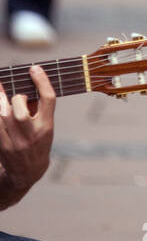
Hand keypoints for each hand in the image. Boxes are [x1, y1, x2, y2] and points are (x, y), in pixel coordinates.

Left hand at [0, 64, 54, 207]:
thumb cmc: (37, 143)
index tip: (34, 68)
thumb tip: (24, 85)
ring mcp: (16, 143)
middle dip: (16, 96)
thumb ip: (38, 108)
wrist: (27, 172)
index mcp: (47, 127)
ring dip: (1, 101)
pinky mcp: (3, 147)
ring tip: (0, 92)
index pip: (48, 99)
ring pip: (4, 116)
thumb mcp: (45, 126)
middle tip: (15, 93)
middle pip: (21, 109)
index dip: (42, 81)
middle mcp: (32, 135)